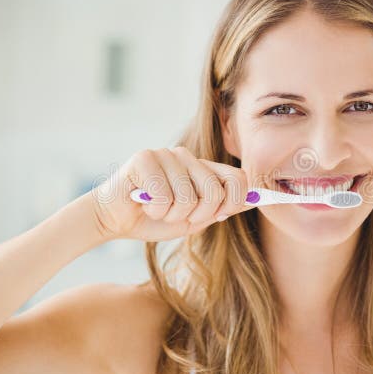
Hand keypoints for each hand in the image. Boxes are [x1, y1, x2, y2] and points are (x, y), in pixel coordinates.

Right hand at [92, 147, 253, 241]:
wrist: (115, 219)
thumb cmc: (155, 218)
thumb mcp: (195, 218)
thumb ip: (224, 207)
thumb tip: (258, 198)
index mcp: (202, 167)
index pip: (238, 177)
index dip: (234, 202)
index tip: (219, 215)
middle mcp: (186, 156)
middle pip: (215, 191)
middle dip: (199, 215)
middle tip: (178, 216)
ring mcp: (165, 154)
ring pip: (187, 197)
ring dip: (172, 215)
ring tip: (157, 209)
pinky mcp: (144, 158)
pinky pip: (164, 196)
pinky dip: (155, 211)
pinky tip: (143, 203)